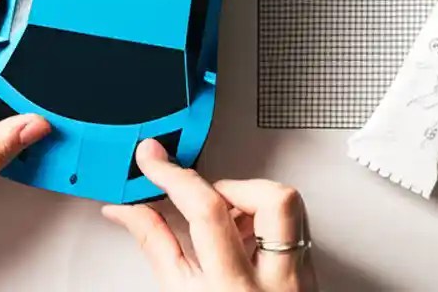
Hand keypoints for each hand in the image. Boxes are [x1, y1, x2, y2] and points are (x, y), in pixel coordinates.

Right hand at [103, 140, 317, 291]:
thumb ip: (155, 244)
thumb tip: (127, 210)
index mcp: (231, 288)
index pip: (206, 210)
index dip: (174, 175)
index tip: (153, 159)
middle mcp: (274, 279)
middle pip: (270, 198)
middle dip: (230, 184)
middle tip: (203, 199)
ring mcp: (298, 274)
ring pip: (289, 203)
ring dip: (251, 198)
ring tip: (226, 220)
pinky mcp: (310, 269)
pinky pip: (294, 223)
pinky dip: (264, 217)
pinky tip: (245, 236)